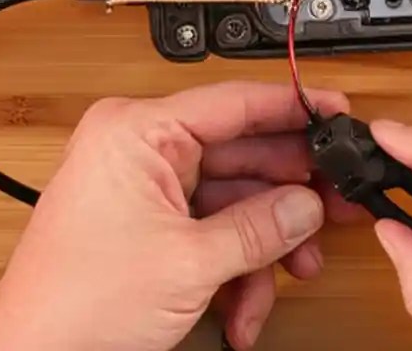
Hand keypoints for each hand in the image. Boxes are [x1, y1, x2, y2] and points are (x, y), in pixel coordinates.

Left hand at [0, 83, 359, 350]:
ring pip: (231, 201)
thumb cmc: (74, 304)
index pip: (234, 102)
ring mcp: (142, 188)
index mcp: (138, 131)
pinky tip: (245, 308)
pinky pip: (209, 230)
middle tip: (337, 206)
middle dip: (288, 196)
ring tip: (293, 271)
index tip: (337, 111)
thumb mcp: (190, 262)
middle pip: (241, 156)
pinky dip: (234, 267)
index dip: (294, 107)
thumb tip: (306, 203)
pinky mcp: (146, 224)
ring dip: (264, 245)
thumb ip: (260, 226)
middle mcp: (139, 149)